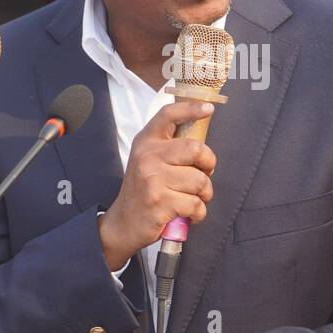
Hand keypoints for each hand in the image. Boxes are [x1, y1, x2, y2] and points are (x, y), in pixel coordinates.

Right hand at [98, 101, 216, 268]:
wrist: (123, 223)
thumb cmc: (144, 190)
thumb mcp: (149, 160)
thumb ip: (170, 147)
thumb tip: (202, 137)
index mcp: (146, 142)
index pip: (168, 115)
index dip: (191, 108)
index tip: (208, 109)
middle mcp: (148, 156)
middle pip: (196, 150)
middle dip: (208, 165)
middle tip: (203, 175)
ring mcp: (153, 180)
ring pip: (200, 181)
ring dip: (204, 194)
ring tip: (192, 198)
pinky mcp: (160, 203)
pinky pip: (196, 205)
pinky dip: (199, 213)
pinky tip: (188, 214)